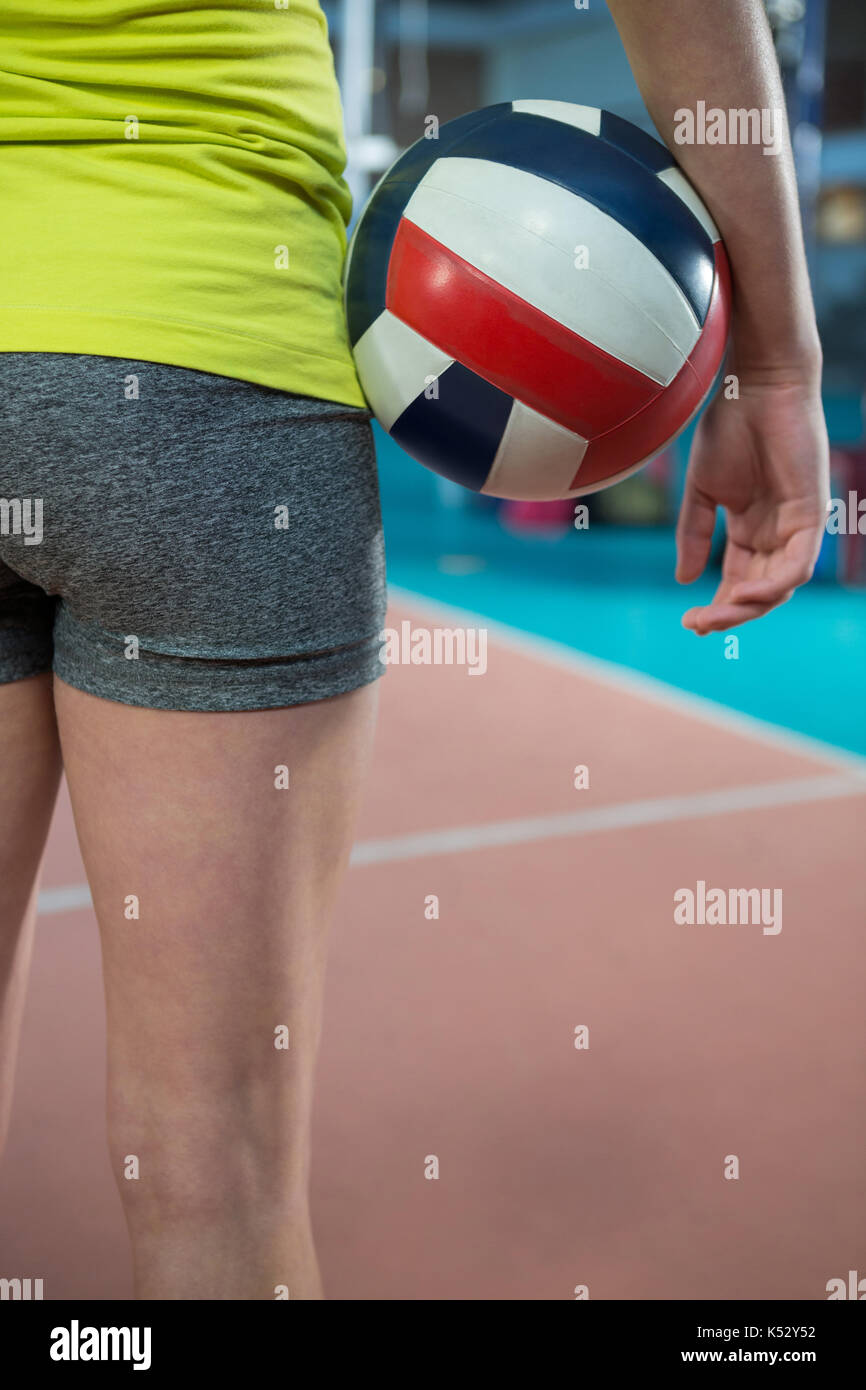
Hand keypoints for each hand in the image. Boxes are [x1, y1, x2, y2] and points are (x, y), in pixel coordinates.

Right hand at [675, 370, 829, 633]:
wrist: (755, 385)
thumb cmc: (730, 426)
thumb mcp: (702, 491)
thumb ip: (693, 535)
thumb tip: (685, 580)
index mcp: (750, 528)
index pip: (738, 581)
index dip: (716, 606)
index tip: (687, 622)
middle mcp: (776, 533)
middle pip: (759, 592)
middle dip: (728, 614)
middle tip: (697, 625)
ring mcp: (797, 525)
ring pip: (780, 587)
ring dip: (748, 607)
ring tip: (715, 615)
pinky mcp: (813, 514)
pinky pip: (798, 565)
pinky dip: (774, 585)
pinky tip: (744, 592)